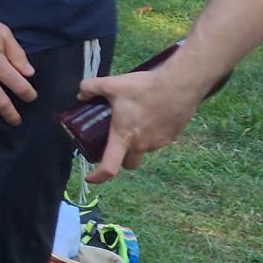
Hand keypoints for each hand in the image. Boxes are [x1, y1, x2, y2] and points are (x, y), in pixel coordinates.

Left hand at [75, 56, 215, 183]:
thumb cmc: (145, 87)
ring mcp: (159, 143)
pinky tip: (151, 116)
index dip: (98, 177)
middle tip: (114, 143)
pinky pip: (157, 141)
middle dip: (119, 159)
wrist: (181, 84)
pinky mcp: (172, 137)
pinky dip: (151, 134)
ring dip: (137, 143)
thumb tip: (81, 94)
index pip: (109, 167)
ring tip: (134, 121)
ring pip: (143, 151)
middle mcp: (142, 145)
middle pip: (128, 163)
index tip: (90, 178)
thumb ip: (91, 87)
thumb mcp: (112, 84)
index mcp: (124, 137)